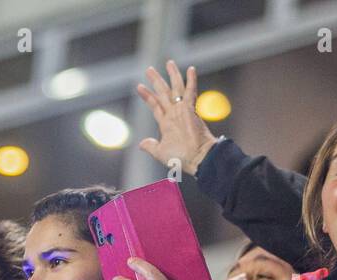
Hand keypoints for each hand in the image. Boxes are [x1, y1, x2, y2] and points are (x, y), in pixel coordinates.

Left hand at [136, 61, 219, 176]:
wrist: (196, 159)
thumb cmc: (180, 159)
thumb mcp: (161, 153)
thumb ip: (151, 146)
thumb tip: (141, 144)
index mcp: (167, 123)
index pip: (155, 105)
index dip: (147, 96)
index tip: (139, 87)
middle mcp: (174, 114)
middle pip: (163, 93)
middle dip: (156, 80)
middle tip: (149, 69)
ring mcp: (182, 111)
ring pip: (176, 88)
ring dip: (172, 75)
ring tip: (168, 62)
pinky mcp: (190, 110)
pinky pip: (190, 92)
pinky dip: (191, 81)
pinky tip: (191, 69)